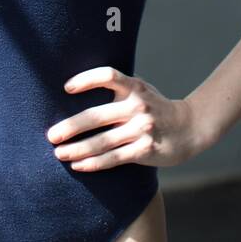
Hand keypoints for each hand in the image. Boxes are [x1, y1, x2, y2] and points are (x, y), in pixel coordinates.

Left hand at [46, 66, 203, 170]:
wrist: (189, 128)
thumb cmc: (155, 107)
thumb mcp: (141, 89)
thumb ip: (119, 88)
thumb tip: (78, 87)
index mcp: (134, 86)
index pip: (108, 76)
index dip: (86, 79)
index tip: (66, 88)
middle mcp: (138, 106)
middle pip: (97, 115)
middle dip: (70, 126)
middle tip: (51, 135)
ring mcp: (142, 129)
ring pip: (102, 141)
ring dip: (77, 149)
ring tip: (59, 153)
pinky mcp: (145, 150)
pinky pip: (114, 158)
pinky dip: (94, 162)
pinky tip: (78, 165)